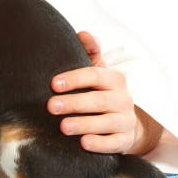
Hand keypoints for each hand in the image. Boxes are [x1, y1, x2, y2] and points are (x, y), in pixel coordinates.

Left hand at [47, 31, 137, 153]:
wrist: (125, 123)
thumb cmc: (102, 92)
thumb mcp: (98, 71)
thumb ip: (90, 52)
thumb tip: (82, 33)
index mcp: (115, 79)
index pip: (94, 75)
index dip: (74, 79)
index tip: (53, 84)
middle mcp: (123, 99)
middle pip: (98, 100)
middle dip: (73, 103)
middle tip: (51, 106)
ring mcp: (126, 120)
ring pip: (106, 123)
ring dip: (83, 124)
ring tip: (63, 127)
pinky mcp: (126, 140)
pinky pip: (114, 143)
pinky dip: (99, 144)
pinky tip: (84, 143)